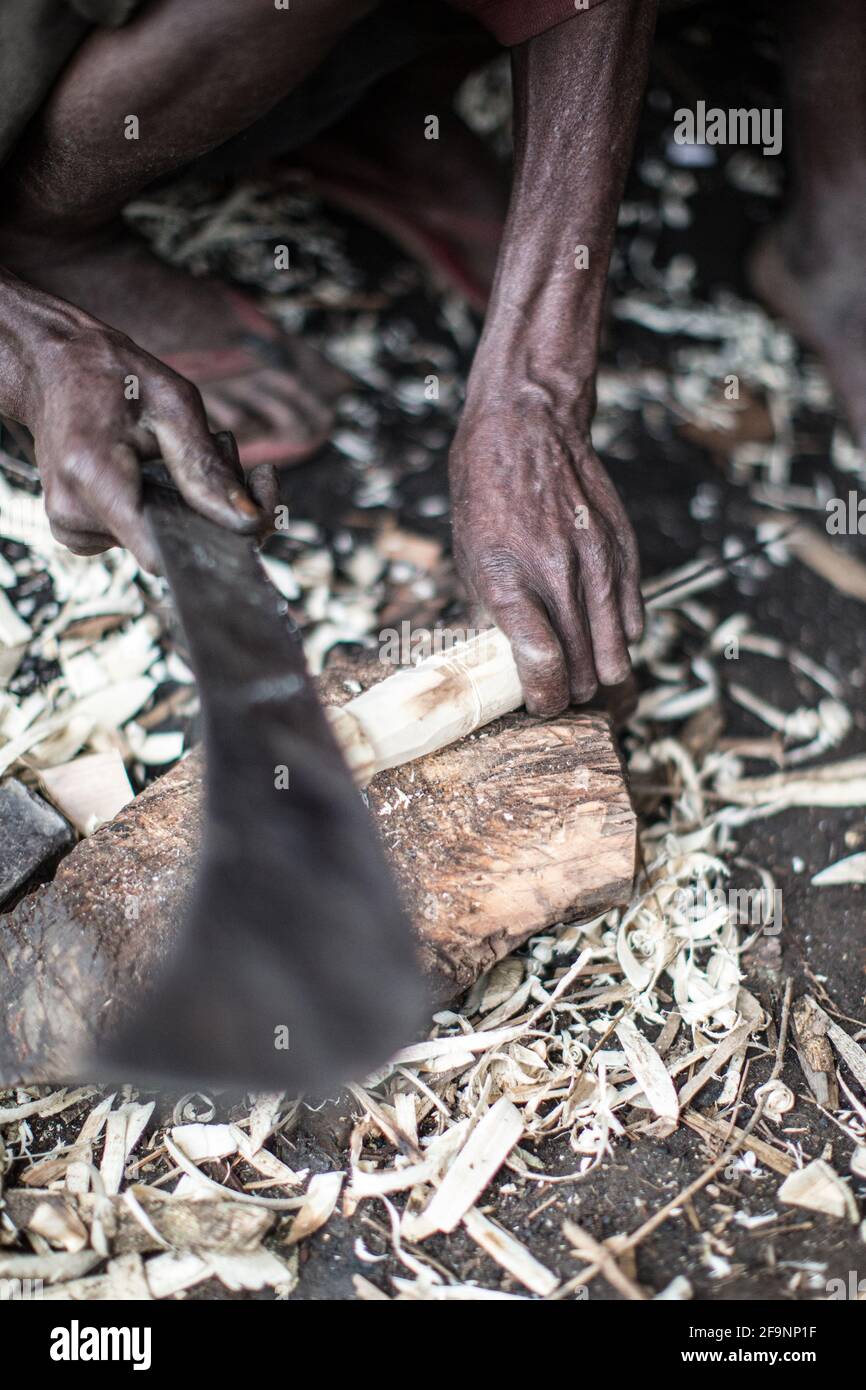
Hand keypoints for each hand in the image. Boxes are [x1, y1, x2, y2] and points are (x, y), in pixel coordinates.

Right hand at [29, 322, 276, 571]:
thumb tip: (249, 523)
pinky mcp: (73, 530)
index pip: (162, 554)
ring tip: (172, 453)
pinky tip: (150, 472)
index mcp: (92, 474)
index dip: (214, 538)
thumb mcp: (173, 404)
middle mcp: (71, 511)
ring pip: (156, 541)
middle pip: (168, 545)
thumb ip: (207, 468)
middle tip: (218, 451)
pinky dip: (155, 509)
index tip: (248, 500)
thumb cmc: (114, 377)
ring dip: (182, 505)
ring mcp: (68, 525)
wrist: (53, 368)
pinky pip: (135, 536)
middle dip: (206, 509)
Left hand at [449, 407, 643, 715]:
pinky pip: (634, 620)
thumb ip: (493, 612)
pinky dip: (619, 636)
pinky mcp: (623, 551)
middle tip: (559, 688)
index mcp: (506, 578)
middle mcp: (555, 574)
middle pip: (583, 670)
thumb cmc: (487, 493)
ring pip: (616, 653)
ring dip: (599, 671)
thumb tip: (511, 662)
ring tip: (583, 668)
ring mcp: (596, 562)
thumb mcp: (469, 556)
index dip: (544, 698)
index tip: (540, 702)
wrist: (527, 427)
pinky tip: (600, 631)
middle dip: (572, 691)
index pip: (543, 665)